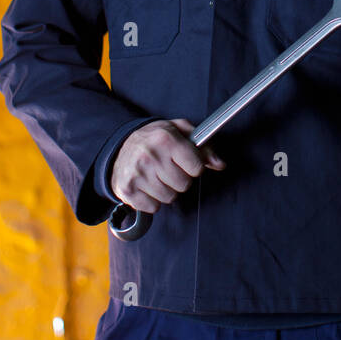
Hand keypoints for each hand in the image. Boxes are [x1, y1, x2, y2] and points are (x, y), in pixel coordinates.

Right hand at [109, 118, 224, 216]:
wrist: (120, 146)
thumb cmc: (154, 139)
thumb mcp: (180, 132)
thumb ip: (204, 146)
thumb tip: (220, 164)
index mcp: (166, 139)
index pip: (196, 167)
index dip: (194, 167)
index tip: (185, 162)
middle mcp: (150, 155)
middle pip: (184, 185)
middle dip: (179, 179)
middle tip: (168, 169)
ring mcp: (137, 174)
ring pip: (169, 198)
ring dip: (166, 190)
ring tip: (157, 176)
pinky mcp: (128, 190)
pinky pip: (153, 207)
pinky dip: (152, 200)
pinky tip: (147, 185)